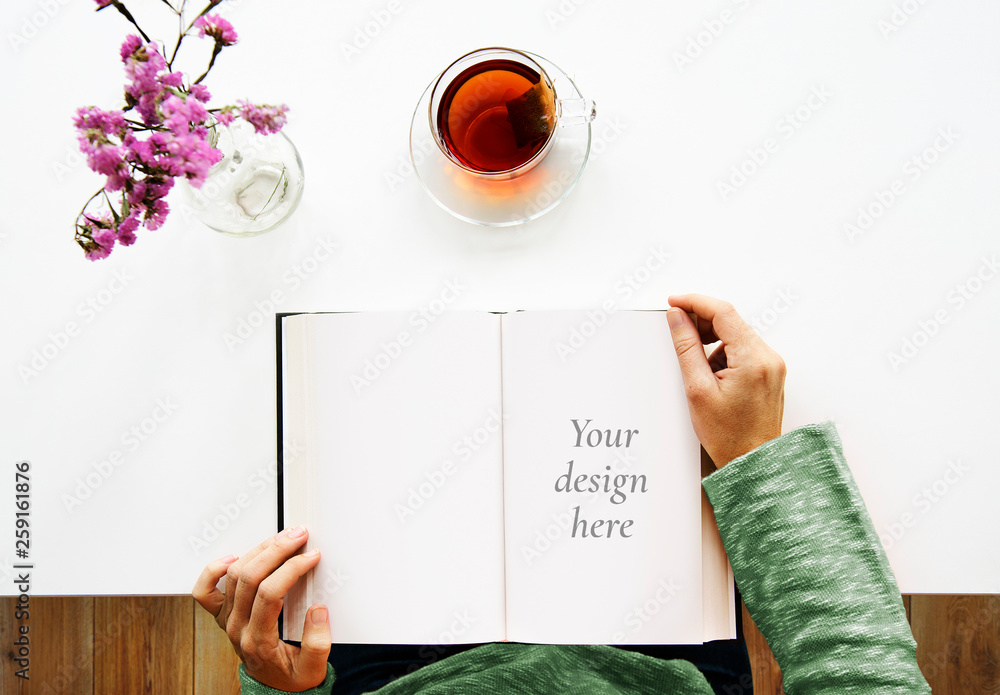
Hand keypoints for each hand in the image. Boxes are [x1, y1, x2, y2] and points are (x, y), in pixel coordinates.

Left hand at [192, 527, 329, 690]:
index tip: (310, 557)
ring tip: (281, 539)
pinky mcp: (222, 615)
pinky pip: (205, 591)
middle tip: (299, 535)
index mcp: (258, 641)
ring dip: (258, 551)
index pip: (270, 595)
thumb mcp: (313, 669)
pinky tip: (234, 557)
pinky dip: (214, 570)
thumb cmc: (292, 676)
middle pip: (250, 578)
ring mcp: (226, 620)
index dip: (291, 570)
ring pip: (233, 575)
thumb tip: (319, 611)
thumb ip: (318, 643)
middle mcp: (237, 628)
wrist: (274, 688)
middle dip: (277, 550)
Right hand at [667, 294, 785, 467]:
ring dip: (711, 339)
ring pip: (736, 334)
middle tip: (677, 330)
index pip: (723, 312)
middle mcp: (768, 358)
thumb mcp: (698, 389)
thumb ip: (686, 348)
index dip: (695, 302)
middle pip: (731, 321)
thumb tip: (677, 318)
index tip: (674, 302)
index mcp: (753, 359)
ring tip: (696, 365)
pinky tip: (711, 375)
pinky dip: (723, 352)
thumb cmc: (728, 435)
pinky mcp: (769, 372)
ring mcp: (772, 365)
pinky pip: (743, 349)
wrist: (752, 462)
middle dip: (701, 321)